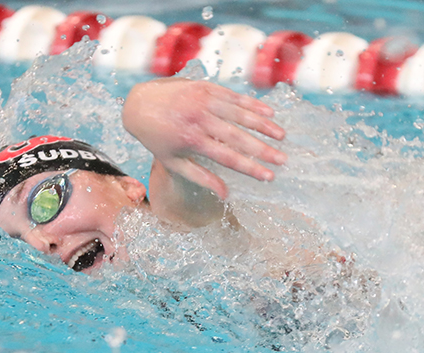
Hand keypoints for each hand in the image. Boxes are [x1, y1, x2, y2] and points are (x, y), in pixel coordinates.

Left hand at [122, 78, 286, 198]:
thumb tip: (226, 194)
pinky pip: (234, 97)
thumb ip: (200, 177)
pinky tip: (270, 113)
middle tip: (284, 160)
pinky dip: (252, 105)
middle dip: (263, 150)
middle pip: (238, 137)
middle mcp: (199, 119)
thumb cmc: (157, 138)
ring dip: (264, 125)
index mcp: (191, 141)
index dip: (251, 168)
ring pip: (240, 114)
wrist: (139, 103)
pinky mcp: (207, 87)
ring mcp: (203, 101)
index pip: (228, 158)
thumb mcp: (173, 162)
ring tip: (282, 137)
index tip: (269, 177)